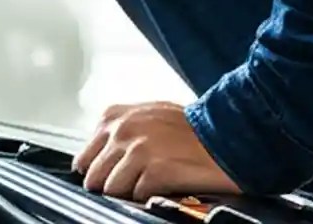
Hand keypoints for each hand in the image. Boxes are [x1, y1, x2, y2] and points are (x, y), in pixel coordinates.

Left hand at [73, 102, 240, 201]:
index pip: (85, 157)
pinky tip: (164, 186)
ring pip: (112, 189)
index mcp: (114, 116)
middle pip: (94, 176)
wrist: (227, 135)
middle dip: (110, 185)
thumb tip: (100, 158)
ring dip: (129, 192)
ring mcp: (136, 151)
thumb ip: (120, 131)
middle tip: (131, 185)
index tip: (111, 177)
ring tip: (149, 185)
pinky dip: (149, 196)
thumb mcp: (146, 116)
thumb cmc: (190, 128)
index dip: (98, 171)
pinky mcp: (154, 171)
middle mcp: (121, 131)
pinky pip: (136, 196)